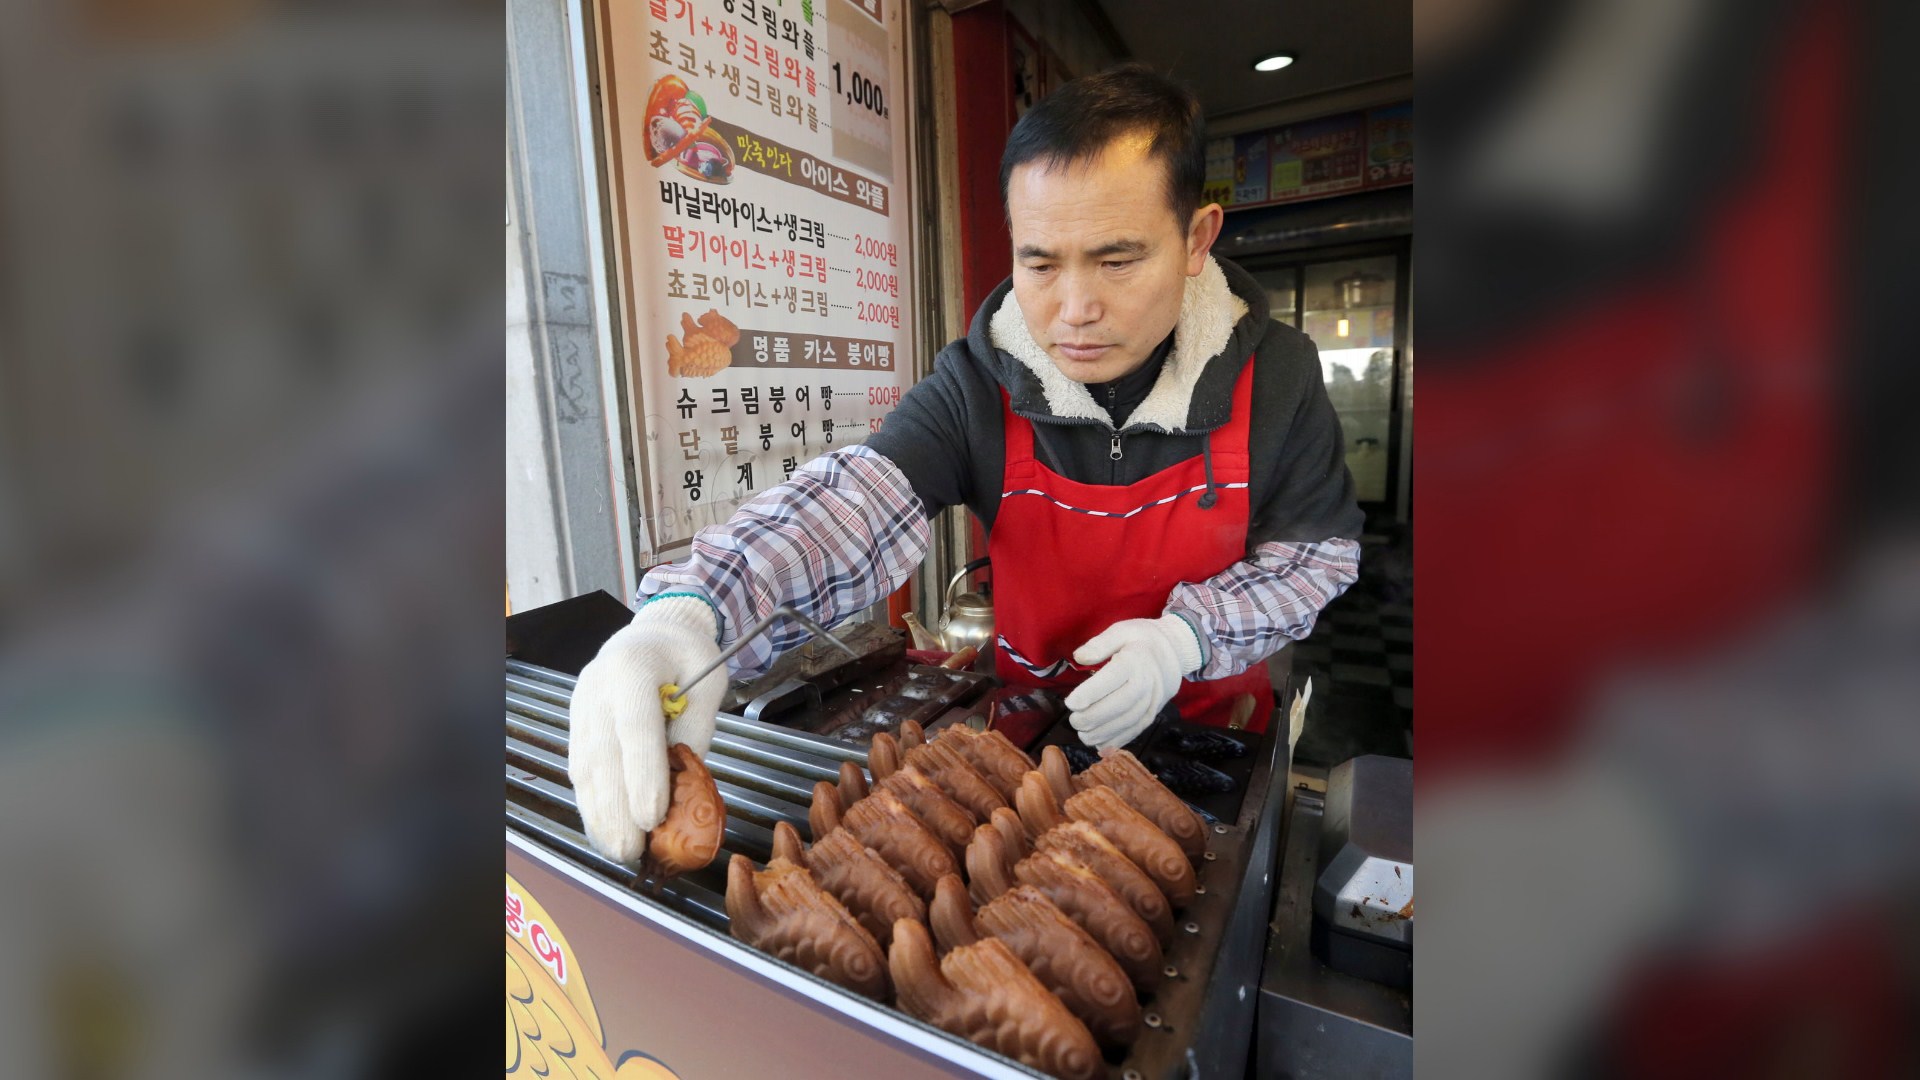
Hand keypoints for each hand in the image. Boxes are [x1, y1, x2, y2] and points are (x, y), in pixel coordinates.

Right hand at [567, 596, 724, 861]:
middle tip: (632, 850)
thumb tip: (684, 790)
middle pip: (602, 754)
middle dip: (615, 809)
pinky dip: (591, 803)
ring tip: (617, 851)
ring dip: (598, 814)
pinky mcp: (577, 724)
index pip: (635, 726)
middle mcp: (597, 687)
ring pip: (585, 766)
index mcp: (633, 666)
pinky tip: (603, 831)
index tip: (652, 817)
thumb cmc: (688, 657)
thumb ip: (695, 732)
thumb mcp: (708, 683)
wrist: (653, 633)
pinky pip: (580, 768)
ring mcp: (581, 706)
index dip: (642, 774)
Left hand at [1064, 614, 1203, 749]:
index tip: (1070, 703)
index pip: (1113, 678)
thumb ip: (1100, 644)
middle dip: (1094, 717)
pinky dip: (1118, 740)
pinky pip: (1137, 730)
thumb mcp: (1122, 630)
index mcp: (1136, 660)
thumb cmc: (1143, 640)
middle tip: (1073, 721)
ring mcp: (1153, 701)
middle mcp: (1147, 683)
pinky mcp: (1154, 713)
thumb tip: (1079, 657)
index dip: (1090, 693)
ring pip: (1128, 721)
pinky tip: (1100, 744)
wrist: (1176, 653)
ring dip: (1104, 732)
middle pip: (1121, 704)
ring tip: (1083, 735)